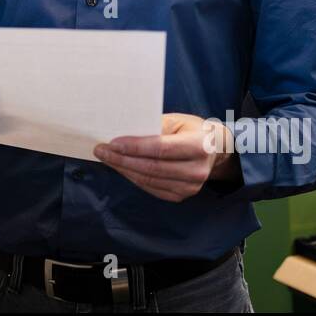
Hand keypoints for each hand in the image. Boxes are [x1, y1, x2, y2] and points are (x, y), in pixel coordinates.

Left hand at [93, 113, 237, 201]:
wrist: (214, 149)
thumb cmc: (191, 129)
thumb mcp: (177, 120)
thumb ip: (154, 125)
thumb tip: (124, 132)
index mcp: (199, 146)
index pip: (161, 148)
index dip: (135, 147)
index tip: (112, 143)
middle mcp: (197, 170)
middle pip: (152, 167)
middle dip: (122, 159)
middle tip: (101, 150)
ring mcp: (191, 187)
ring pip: (149, 180)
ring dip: (124, 169)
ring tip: (107, 158)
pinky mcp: (182, 195)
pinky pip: (152, 188)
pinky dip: (133, 178)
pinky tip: (121, 168)